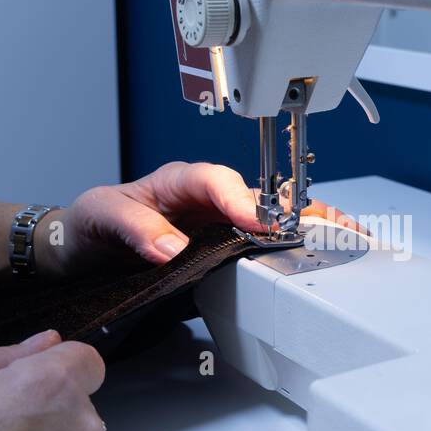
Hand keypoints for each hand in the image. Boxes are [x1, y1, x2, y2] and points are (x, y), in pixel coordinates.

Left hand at [43, 161, 365, 274]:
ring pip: (272, 216)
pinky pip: (267, 241)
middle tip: (325, 226)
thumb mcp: (101, 216)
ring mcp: (222, 222)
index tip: (256, 220)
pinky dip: (300, 243)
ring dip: (310, 223)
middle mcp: (208, 198)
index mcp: (179, 181)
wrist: (84, 249)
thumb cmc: (93, 223)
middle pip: (259, 195)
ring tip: (346, 236)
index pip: (216, 180)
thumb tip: (170, 247)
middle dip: (294, 208)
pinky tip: (325, 250)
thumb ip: (134, 228)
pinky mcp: (227, 246)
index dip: (239, 198)